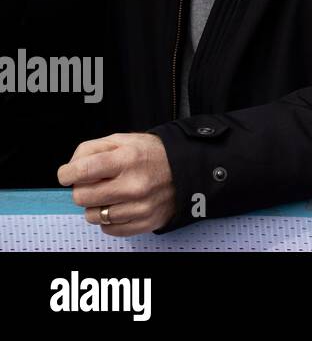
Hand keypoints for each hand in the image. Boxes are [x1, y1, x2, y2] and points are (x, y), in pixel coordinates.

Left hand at [58, 133, 175, 235]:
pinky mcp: (144, 223)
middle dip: (82, 188)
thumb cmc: (152, 154)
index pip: (81, 171)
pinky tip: (121, 205)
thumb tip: (70, 169)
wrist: (187, 170)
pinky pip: (108, 228)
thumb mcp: (123, 140)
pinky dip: (110, 219)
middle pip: (81, 196)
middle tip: (95, 183)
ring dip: (96, 205)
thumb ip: (91, 149)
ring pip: (92, 216)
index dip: (67, 173)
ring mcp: (139, 207)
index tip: (68, 174)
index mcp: (127, 159)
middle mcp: (133, 185)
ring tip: (111, 194)